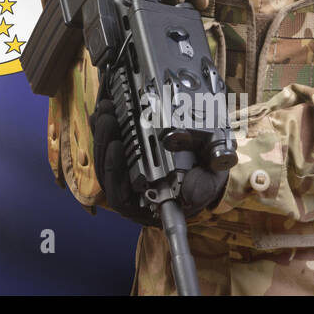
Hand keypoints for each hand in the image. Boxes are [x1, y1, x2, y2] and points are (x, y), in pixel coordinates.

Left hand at [89, 99, 227, 225]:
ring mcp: (126, 173)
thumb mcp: (212, 178)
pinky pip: (104, 145)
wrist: (208, 163)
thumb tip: (189, 194)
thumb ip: (204, 185)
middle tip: (109, 120)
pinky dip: (100, 128)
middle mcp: (134, 192)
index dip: (113, 174)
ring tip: (107, 110)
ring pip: (103, 156)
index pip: (122, 198)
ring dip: (102, 132)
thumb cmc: (205, 175)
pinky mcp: (122, 156)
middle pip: (106, 171)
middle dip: (105, 142)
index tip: (116, 147)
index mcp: (151, 203)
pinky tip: (101, 112)